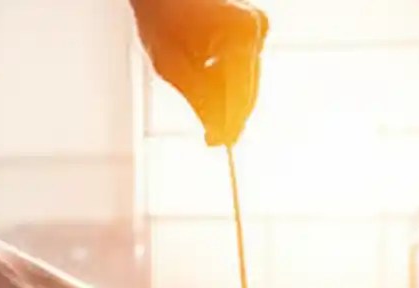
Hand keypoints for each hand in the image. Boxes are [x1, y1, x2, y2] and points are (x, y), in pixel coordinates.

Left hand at [130, 0, 267, 145]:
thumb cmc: (161, 15)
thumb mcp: (172, 66)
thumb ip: (200, 101)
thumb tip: (219, 133)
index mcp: (238, 36)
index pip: (240, 94)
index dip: (228, 123)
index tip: (215, 141)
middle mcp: (255, 30)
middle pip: (247, 89)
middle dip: (228, 112)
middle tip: (211, 135)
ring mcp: (258, 28)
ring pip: (246, 80)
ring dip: (227, 95)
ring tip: (202, 97)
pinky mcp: (255, 29)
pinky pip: (245, 66)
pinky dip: (227, 77)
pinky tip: (208, 73)